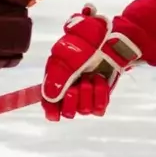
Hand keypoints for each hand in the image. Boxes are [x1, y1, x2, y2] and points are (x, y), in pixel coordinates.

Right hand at [41, 5, 139, 121]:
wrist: (107, 43)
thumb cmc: (83, 46)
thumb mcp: (65, 58)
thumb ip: (56, 79)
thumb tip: (50, 97)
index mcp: (54, 82)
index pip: (48, 105)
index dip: (51, 110)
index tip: (55, 113)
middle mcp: (68, 93)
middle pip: (67, 113)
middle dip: (72, 100)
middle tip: (76, 87)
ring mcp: (85, 97)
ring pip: (83, 110)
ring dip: (88, 93)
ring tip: (91, 76)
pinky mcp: (99, 99)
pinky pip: (98, 109)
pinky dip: (100, 95)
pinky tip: (99, 81)